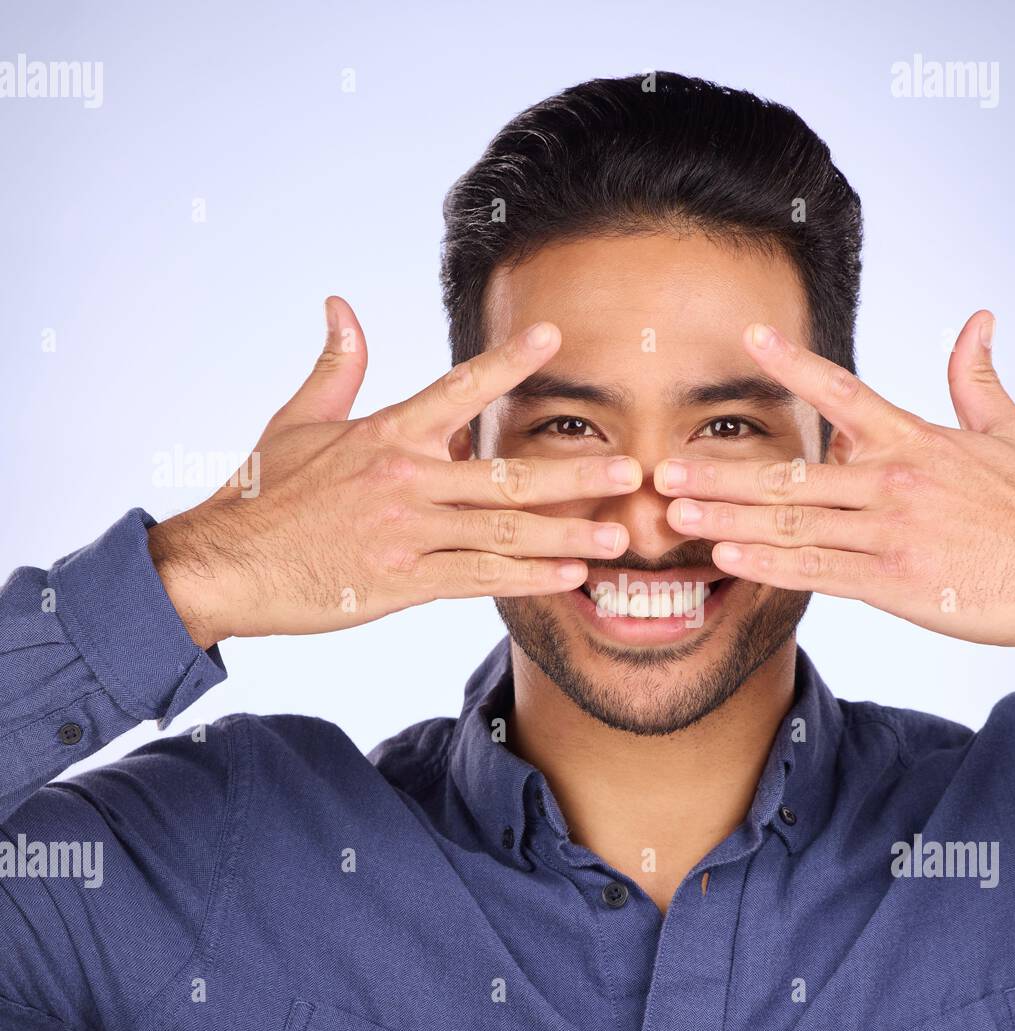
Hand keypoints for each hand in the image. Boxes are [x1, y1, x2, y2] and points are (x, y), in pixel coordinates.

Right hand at [149, 298, 637, 647]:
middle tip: (630, 471)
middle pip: (506, 474)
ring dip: (567, 535)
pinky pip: (479, 578)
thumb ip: (336, 366)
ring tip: (617, 537)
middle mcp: (406, 480)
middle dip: (575, 474)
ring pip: (504, 533)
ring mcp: (408, 534)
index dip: (507, 361)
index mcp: (386, 434)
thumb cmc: (261, 493)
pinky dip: (527, 579)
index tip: (554, 337)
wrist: (224, 565)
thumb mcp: (297, 421)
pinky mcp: (404, 582)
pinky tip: (568, 579)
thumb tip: (341, 304)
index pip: (458, 389)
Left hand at [656, 312, 1014, 665]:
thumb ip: (978, 378)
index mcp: (916, 439)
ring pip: (793, 525)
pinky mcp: (894, 582)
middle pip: (792, 473)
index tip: (748, 340)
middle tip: (664, 467)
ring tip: (675, 514)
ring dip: (727, 521)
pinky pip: (818, 573)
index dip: (794, 364)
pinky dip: (769, 567)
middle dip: (723, 472)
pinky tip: (727, 563)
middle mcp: (895, 481)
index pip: (843, 393)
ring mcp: (890, 534)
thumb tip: (979, 318)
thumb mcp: (1011, 433)